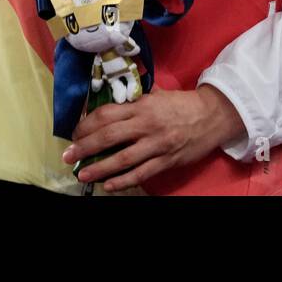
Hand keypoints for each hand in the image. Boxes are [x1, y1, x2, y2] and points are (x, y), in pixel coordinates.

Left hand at [60, 85, 246, 192]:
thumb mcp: (156, 95)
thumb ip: (134, 101)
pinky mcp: (167, 160)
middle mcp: (146, 125)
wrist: (212, 115)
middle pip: (109, 136)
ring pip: (123, 158)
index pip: (107, 114)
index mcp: (142, 106)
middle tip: (68, 156)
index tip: (75, 133)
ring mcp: (157, 145)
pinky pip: (141, 173)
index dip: (87, 124)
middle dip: (85, 147)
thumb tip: (110, 103)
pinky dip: (123, 181)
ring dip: (100, 168)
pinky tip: (109, 185)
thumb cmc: (181, 104)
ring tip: (83, 174)